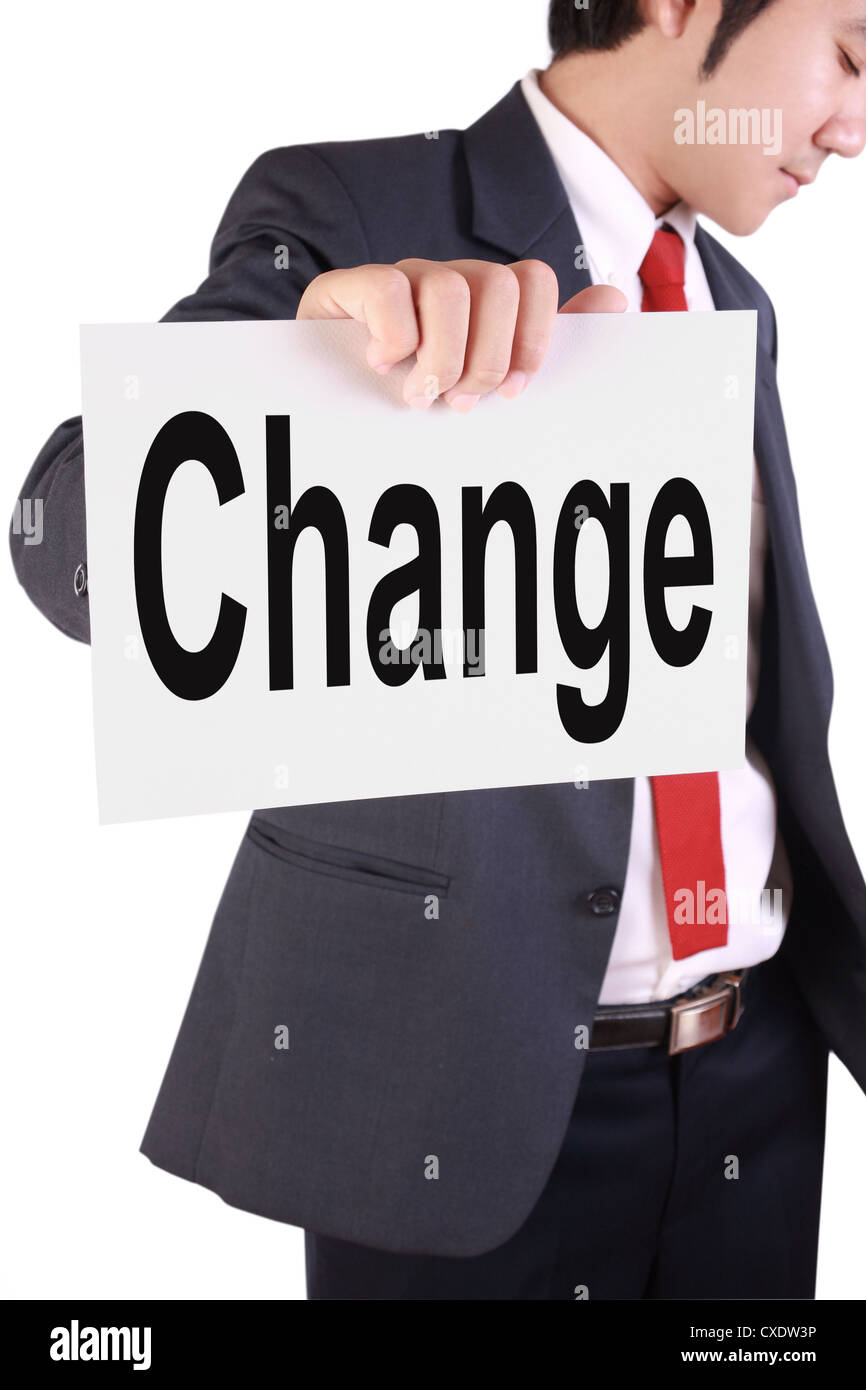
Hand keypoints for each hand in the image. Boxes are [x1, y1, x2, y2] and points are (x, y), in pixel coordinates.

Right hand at [296, 259, 626, 411]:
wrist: (330, 420)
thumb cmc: (413, 409)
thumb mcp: (484, 387)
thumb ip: (543, 347)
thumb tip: (614, 302)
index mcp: (483, 302)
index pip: (534, 280)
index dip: (533, 340)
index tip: (513, 394)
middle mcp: (446, 281)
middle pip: (501, 285)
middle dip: (487, 360)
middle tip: (458, 405)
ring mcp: (398, 280)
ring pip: (452, 288)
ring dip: (442, 359)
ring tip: (418, 397)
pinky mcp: (347, 288)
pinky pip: (390, 289)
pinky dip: (393, 339)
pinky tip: (379, 367)